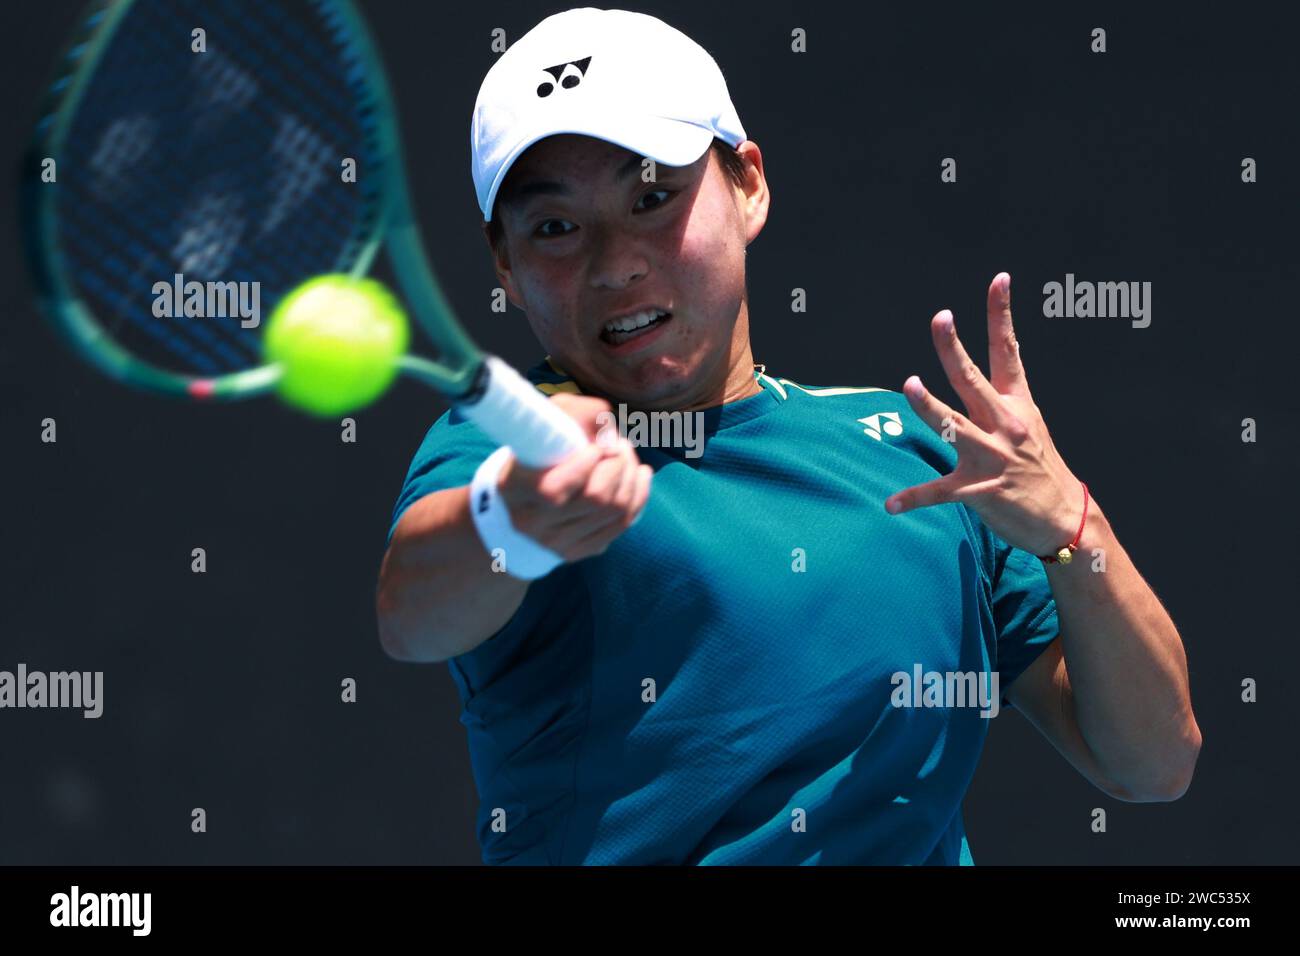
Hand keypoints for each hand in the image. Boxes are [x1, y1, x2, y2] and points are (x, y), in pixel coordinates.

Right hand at [498, 393, 652, 562]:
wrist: (514, 506)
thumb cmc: (533, 453)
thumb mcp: (541, 425)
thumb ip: (572, 414)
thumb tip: (606, 420)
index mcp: (516, 489)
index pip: (556, 488)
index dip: (588, 461)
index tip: (597, 443)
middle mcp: (533, 522)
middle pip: (596, 498)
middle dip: (618, 465)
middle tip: (619, 446)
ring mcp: (557, 541)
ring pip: (614, 511)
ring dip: (631, 478)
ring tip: (628, 457)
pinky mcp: (578, 550)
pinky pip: (621, 525)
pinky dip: (638, 497)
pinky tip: (639, 477)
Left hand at [884, 272, 1083, 556]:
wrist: (1066, 521)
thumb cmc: (1040, 470)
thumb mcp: (1029, 426)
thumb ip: (1002, 399)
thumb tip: (986, 369)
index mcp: (1017, 406)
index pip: (1007, 352)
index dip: (1000, 315)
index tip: (998, 279)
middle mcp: (1005, 425)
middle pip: (972, 379)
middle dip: (954, 348)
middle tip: (941, 318)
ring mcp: (991, 456)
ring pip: (953, 424)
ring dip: (929, 406)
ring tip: (909, 386)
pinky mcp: (979, 489)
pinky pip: (938, 492)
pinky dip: (912, 498)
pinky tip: (890, 505)